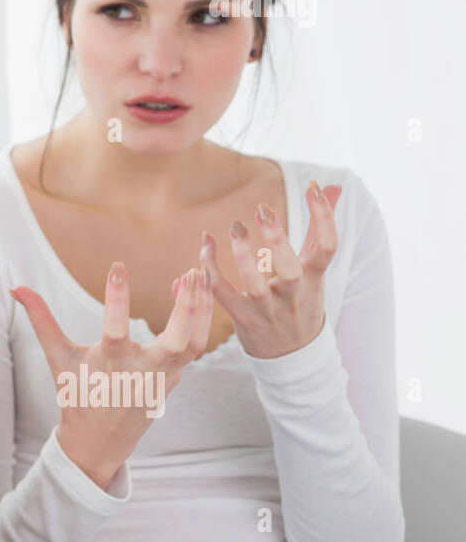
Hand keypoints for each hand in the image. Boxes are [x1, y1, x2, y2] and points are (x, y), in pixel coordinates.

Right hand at [10, 261, 213, 489]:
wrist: (100, 442)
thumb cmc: (77, 393)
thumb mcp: (58, 356)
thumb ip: (41, 319)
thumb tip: (16, 288)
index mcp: (110, 365)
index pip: (115, 329)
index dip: (117, 298)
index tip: (118, 265)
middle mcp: (141, 372)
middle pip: (176, 342)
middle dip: (186, 309)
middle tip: (188, 273)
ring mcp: (163, 377)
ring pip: (194, 343)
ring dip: (201, 309)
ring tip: (197, 274)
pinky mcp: (175, 378)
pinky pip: (194, 346)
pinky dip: (197, 319)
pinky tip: (190, 292)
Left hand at [199, 180, 341, 359]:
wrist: (293, 354)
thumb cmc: (302, 300)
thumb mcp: (316, 268)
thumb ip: (320, 227)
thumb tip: (336, 186)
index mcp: (314, 278)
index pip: (327, 246)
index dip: (323, 216)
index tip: (312, 187)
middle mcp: (293, 294)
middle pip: (290, 269)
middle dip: (277, 239)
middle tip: (262, 209)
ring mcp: (267, 309)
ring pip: (254, 285)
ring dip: (241, 254)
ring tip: (235, 226)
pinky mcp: (242, 318)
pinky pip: (222, 293)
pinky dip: (210, 268)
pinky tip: (205, 244)